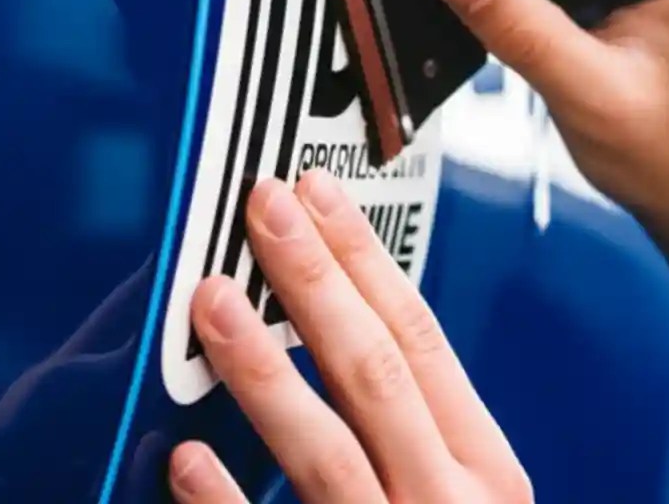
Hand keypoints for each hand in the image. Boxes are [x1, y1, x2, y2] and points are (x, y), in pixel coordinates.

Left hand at [168, 172, 532, 502]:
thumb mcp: (462, 494)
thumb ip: (416, 428)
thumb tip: (336, 329)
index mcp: (484, 470)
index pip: (419, 338)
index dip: (363, 259)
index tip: (315, 194)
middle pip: (375, 372)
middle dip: (313, 282)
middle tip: (259, 209)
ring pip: (327, 453)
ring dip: (265, 370)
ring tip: (211, 301)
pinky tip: (184, 459)